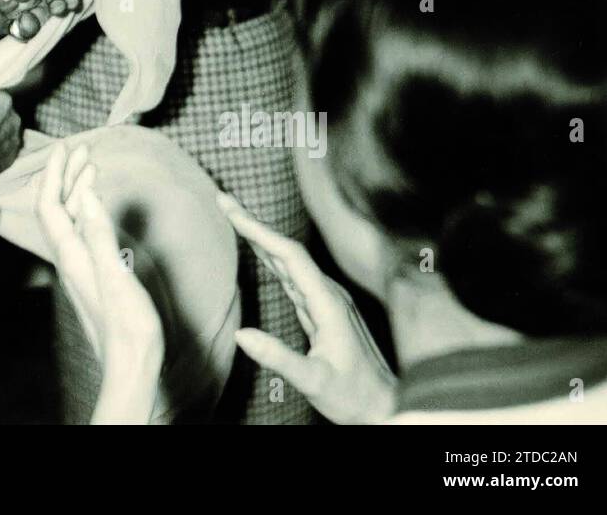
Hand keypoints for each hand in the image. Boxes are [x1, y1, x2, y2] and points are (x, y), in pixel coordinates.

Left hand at [37, 143, 163, 367]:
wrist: (132, 367)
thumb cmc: (127, 326)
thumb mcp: (116, 275)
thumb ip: (100, 235)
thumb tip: (89, 195)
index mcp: (72, 256)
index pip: (51, 205)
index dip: (55, 174)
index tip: (65, 147)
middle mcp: (70, 260)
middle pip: (58, 209)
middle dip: (66, 176)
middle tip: (81, 149)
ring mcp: (81, 269)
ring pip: (72, 220)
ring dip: (79, 191)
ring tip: (91, 167)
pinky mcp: (94, 276)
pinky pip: (84, 233)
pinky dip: (90, 211)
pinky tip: (100, 208)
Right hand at [216, 191, 397, 423]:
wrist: (383, 406)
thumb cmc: (352, 397)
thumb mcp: (314, 381)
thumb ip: (279, 357)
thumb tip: (240, 335)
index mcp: (327, 302)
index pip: (288, 254)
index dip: (259, 230)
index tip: (231, 211)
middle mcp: (327, 293)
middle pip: (286, 248)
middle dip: (253, 223)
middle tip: (223, 200)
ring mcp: (325, 300)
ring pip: (288, 259)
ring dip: (260, 236)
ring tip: (234, 216)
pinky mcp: (321, 309)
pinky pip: (292, 274)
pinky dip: (271, 257)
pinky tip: (261, 251)